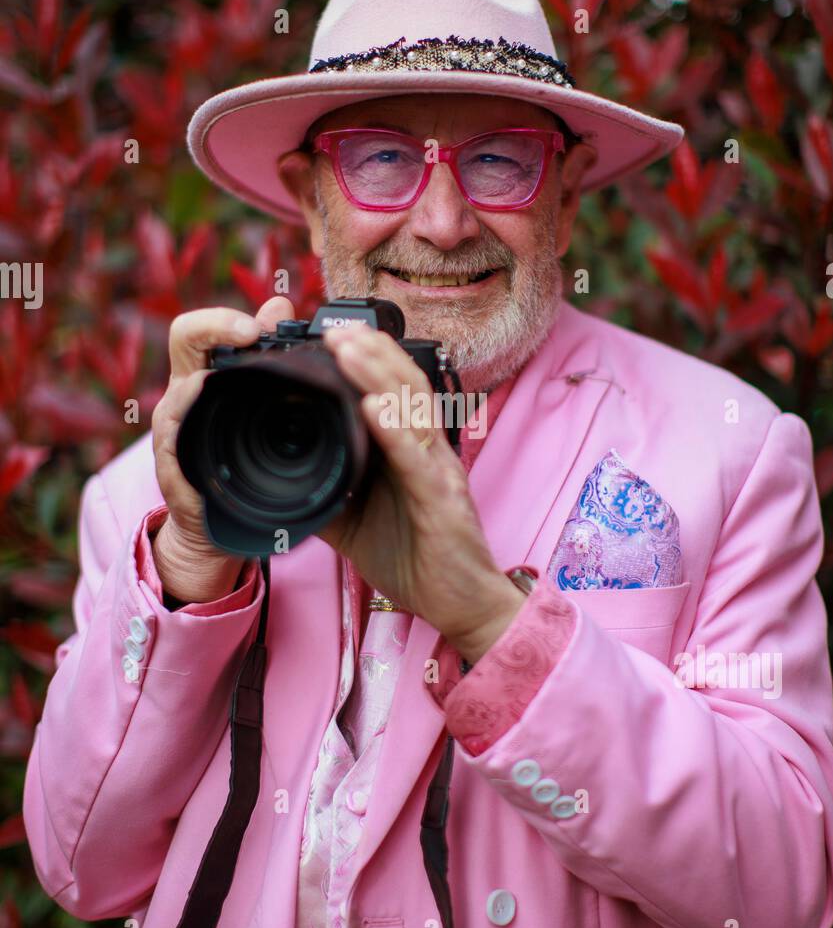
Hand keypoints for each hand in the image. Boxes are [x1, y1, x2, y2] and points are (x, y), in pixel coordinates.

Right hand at [151, 295, 294, 602]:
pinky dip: (190, 440)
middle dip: (214, 330)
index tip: (255, 324)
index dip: (220, 318)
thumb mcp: (252, 401)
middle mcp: (181, 400)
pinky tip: (211, 433)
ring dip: (202, 384)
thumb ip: (262, 354)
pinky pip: (175, 451)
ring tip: (229, 376)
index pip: (195, 329)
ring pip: (178, 397)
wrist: (220, 524)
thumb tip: (280, 303)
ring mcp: (173, 436)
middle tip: (251, 333)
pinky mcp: (175, 474)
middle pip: (182, 343)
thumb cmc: (239, 459)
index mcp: (200, 377)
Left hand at [318, 324, 525, 664]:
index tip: (323, 332)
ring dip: (377, 373)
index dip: (361, 356)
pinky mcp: (442, 497)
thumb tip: (278, 470)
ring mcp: (437, 468)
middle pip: (400, 383)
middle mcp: (424, 448)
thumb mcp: (352, 520)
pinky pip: (417, 456)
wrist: (459, 604)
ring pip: (410, 407)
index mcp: (405, 448)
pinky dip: (394, 427)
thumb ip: (324, 488)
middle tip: (330, 323)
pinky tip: (374, 407)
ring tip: (347, 345)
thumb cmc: (414, 557)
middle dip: (367, 349)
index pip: (385, 389)